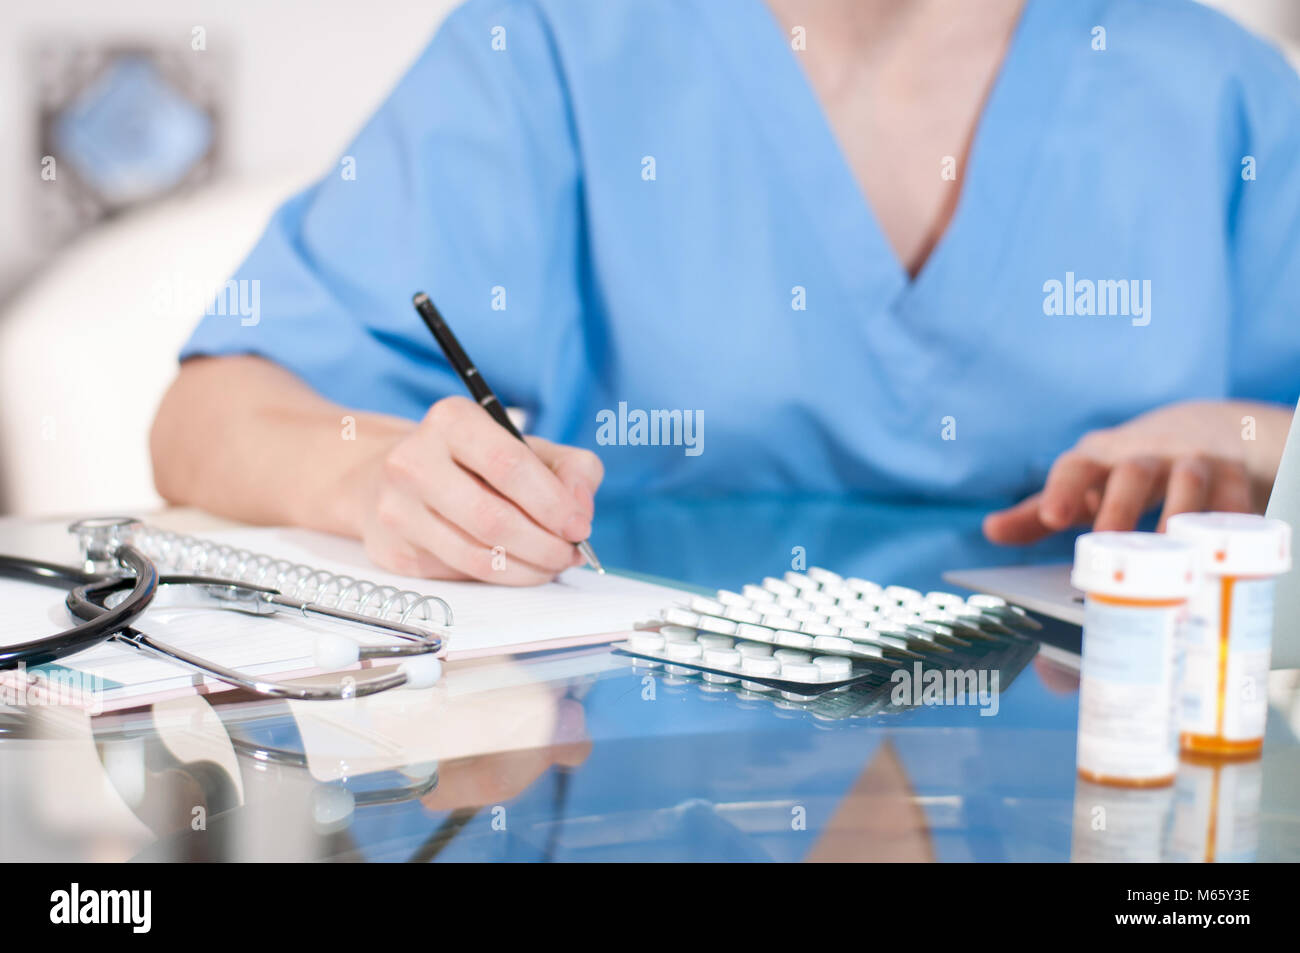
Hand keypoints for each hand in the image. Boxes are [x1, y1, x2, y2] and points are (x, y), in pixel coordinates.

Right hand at [357, 396, 603, 583]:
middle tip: (569, 554)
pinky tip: (517, 567)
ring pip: (477, 557)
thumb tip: (579, 511)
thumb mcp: (526, 447)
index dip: (553, 503)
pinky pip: (460, 574)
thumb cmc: (473, 462)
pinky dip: (500, 577)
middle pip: (493, 519)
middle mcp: (414, 461)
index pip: (510, 466)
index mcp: (452, 421)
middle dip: (545, 546)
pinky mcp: (394, 550)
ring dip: (527, 569)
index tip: (579, 527)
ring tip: (551, 564)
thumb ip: (570, 468)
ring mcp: (397, 509)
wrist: (389, 475)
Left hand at [983, 400, 1291, 545]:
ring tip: (1170, 549)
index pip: (1075, 467)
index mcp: (1100, 459)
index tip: (1052, 517)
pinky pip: (1236, 491)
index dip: (1062, 489)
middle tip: (1109, 541)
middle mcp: (1142, 455)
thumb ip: (1038, 512)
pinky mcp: (1231, 472)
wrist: (1202, 431)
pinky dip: (1233, 515)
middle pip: (1131, 475)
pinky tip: (1227, 543)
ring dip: (1180, 513)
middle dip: (1120, 507)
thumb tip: (989, 530)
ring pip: (1187, 480)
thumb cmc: (1126, 470)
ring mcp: (1189, 460)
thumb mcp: (1083, 486)